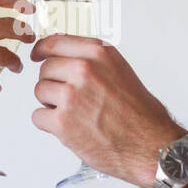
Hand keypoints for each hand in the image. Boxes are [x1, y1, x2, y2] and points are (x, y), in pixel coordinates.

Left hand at [29, 35, 183, 187]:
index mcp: (99, 54)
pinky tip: (70, 128)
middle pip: (45, 69)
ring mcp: (72, 96)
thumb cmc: (140, 114)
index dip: (42, 50)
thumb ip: (92, 61)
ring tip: (75, 114)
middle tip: (71, 99)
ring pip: (40, 91)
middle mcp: (84, 70)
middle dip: (53, 83)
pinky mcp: (63, 122)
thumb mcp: (119, 71)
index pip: (56, 42)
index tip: (37, 54)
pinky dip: (49, 124)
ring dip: (51, 104)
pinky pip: (38, 116)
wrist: (150, 145)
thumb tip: (66, 58)